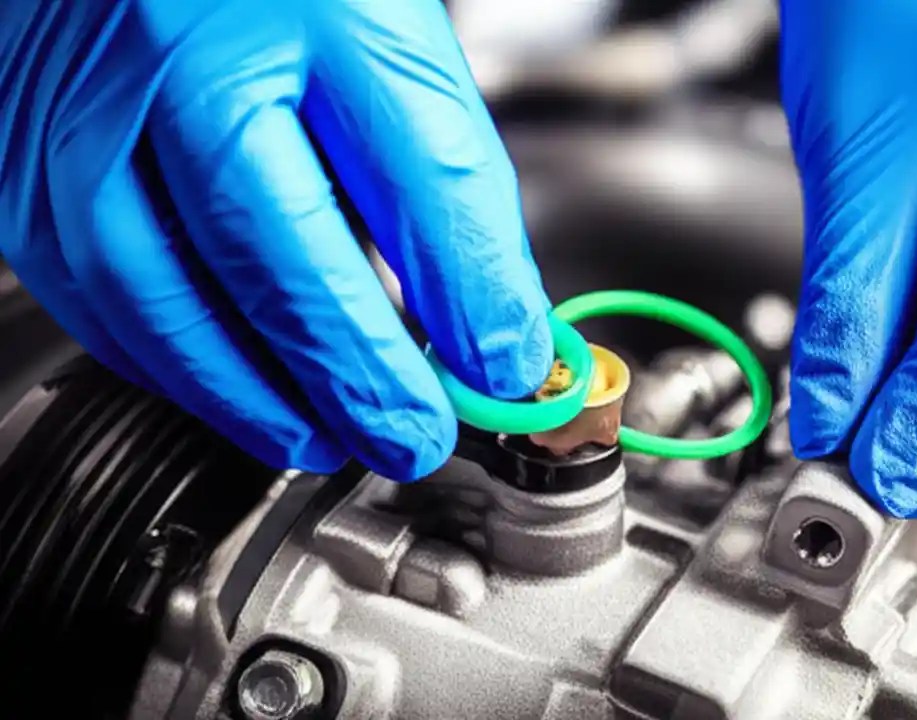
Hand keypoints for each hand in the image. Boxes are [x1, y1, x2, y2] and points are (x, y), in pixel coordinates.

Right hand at [0, 1, 551, 478]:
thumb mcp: (386, 42)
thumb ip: (437, 173)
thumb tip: (485, 320)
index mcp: (318, 6)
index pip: (418, 175)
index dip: (471, 297)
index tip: (505, 370)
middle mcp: (187, 51)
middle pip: (278, 249)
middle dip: (357, 372)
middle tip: (413, 436)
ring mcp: (87, 103)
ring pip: (160, 291)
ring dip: (252, 394)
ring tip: (323, 441)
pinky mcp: (24, 152)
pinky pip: (85, 286)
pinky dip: (165, 360)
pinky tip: (226, 389)